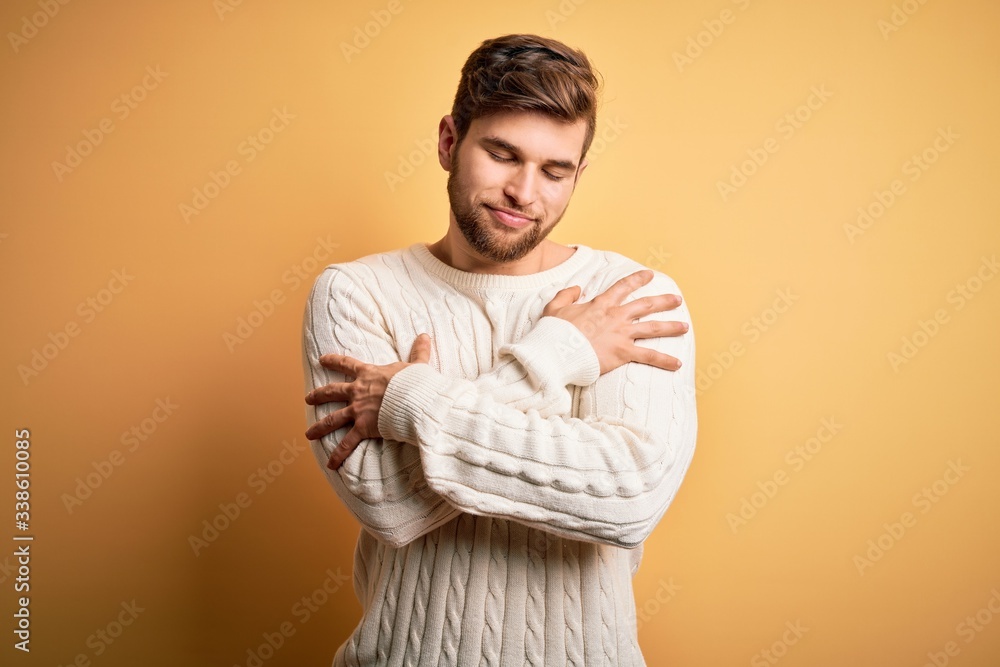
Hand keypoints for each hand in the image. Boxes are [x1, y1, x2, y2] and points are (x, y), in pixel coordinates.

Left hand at [304, 333, 431, 469]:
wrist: (414, 399)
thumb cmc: (414, 382)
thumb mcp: (416, 365)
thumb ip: (418, 351)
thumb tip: (425, 335)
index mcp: (368, 374)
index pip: (347, 364)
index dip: (334, 361)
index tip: (322, 359)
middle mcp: (358, 392)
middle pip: (332, 392)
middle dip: (319, 395)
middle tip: (307, 399)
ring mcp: (358, 410)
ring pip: (332, 419)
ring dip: (319, 427)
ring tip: (309, 434)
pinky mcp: (363, 428)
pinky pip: (348, 444)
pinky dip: (338, 455)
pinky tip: (330, 464)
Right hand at [542, 269, 687, 374]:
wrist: (557, 351)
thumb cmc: (554, 332)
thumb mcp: (555, 307)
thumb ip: (567, 295)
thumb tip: (577, 288)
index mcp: (601, 304)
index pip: (623, 287)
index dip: (637, 279)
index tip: (649, 275)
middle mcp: (616, 317)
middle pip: (646, 305)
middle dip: (663, 301)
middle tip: (677, 300)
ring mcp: (622, 334)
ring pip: (653, 328)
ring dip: (671, 327)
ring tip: (685, 327)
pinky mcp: (623, 353)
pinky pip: (649, 356)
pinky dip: (664, 361)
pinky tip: (678, 364)